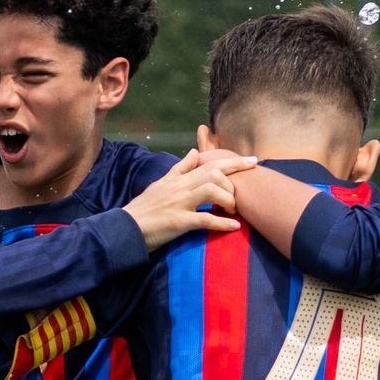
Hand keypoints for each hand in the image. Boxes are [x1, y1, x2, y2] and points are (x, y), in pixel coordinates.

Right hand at [123, 150, 248, 248]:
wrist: (125, 228)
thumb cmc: (145, 208)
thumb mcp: (161, 183)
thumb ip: (180, 168)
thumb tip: (195, 151)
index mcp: (178, 178)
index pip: (209, 163)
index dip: (233, 161)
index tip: (253, 161)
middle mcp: (180, 187)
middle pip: (213, 172)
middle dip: (234, 181)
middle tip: (240, 196)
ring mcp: (179, 203)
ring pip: (210, 190)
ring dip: (227, 199)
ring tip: (232, 210)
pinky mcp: (178, 222)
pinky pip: (204, 219)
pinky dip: (222, 223)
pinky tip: (234, 227)